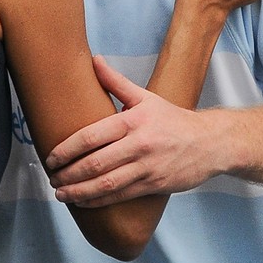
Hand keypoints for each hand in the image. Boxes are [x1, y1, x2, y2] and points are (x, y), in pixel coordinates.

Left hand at [46, 58, 219, 204]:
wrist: (211, 143)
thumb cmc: (173, 120)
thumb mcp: (146, 98)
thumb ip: (116, 83)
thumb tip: (93, 60)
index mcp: (133, 120)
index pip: (92, 136)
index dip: (67, 149)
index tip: (51, 157)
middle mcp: (140, 144)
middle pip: (96, 163)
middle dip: (69, 173)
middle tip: (51, 177)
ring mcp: (148, 167)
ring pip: (106, 183)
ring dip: (79, 191)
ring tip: (60, 193)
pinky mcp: (155, 185)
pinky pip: (121, 195)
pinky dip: (99, 201)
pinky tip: (83, 202)